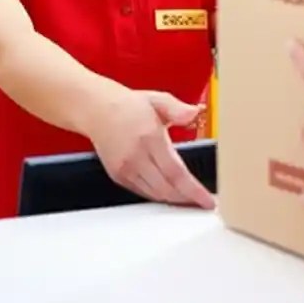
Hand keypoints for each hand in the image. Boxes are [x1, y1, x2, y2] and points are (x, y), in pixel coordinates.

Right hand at [86, 89, 216, 209]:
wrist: (96, 110)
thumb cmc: (128, 105)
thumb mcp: (158, 100)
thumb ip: (178, 109)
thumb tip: (194, 112)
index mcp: (149, 138)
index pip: (176, 172)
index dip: (193, 191)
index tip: (207, 201)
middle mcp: (136, 157)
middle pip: (166, 188)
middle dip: (187, 199)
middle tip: (203, 202)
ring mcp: (125, 168)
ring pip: (154, 194)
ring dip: (174, 200)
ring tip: (191, 200)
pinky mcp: (118, 176)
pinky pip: (142, 192)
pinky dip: (158, 196)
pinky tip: (170, 194)